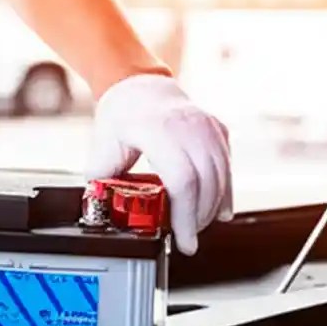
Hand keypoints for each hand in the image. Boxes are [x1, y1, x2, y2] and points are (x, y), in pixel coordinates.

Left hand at [84, 74, 232, 255]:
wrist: (139, 85)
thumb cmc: (121, 114)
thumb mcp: (103, 147)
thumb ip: (102, 180)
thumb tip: (99, 210)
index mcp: (159, 130)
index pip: (182, 180)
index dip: (185, 215)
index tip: (184, 240)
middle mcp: (189, 126)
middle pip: (206, 182)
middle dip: (199, 218)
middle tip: (188, 238)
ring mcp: (207, 126)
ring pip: (222, 175)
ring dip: (213, 207)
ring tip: (198, 227)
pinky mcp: (217, 130)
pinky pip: (227, 166)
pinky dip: (225, 191)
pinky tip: (220, 210)